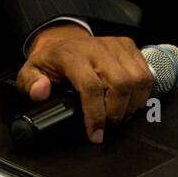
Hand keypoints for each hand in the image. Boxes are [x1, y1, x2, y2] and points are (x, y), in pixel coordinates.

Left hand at [15, 23, 153, 143]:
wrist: (63, 42)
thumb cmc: (50, 62)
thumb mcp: (31, 72)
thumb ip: (31, 84)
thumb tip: (40, 92)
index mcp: (70, 55)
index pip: (91, 86)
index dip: (95, 115)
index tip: (96, 134)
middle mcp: (96, 47)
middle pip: (120, 85)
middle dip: (116, 113)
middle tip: (108, 126)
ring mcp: (115, 46)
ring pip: (138, 80)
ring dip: (132, 105)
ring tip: (118, 116)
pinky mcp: (129, 46)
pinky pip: (146, 74)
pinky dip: (141, 94)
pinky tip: (128, 103)